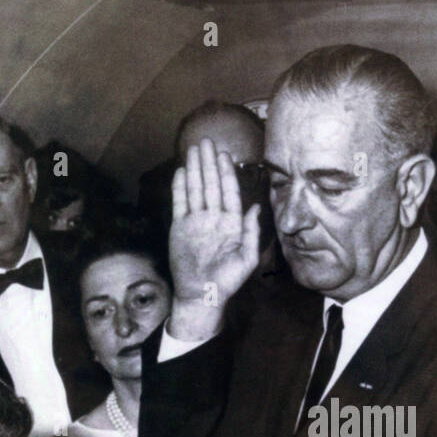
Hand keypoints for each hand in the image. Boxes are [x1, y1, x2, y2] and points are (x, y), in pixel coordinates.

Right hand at [168, 139, 261, 339]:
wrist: (201, 294)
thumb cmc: (228, 281)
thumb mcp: (247, 259)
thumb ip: (252, 232)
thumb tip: (256, 208)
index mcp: (231, 223)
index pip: (229, 192)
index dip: (227, 173)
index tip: (225, 154)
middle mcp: (214, 218)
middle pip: (211, 184)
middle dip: (209, 163)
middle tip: (206, 141)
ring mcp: (196, 221)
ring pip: (195, 189)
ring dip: (195, 169)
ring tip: (193, 149)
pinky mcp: (180, 227)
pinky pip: (180, 203)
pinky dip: (180, 187)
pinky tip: (182, 171)